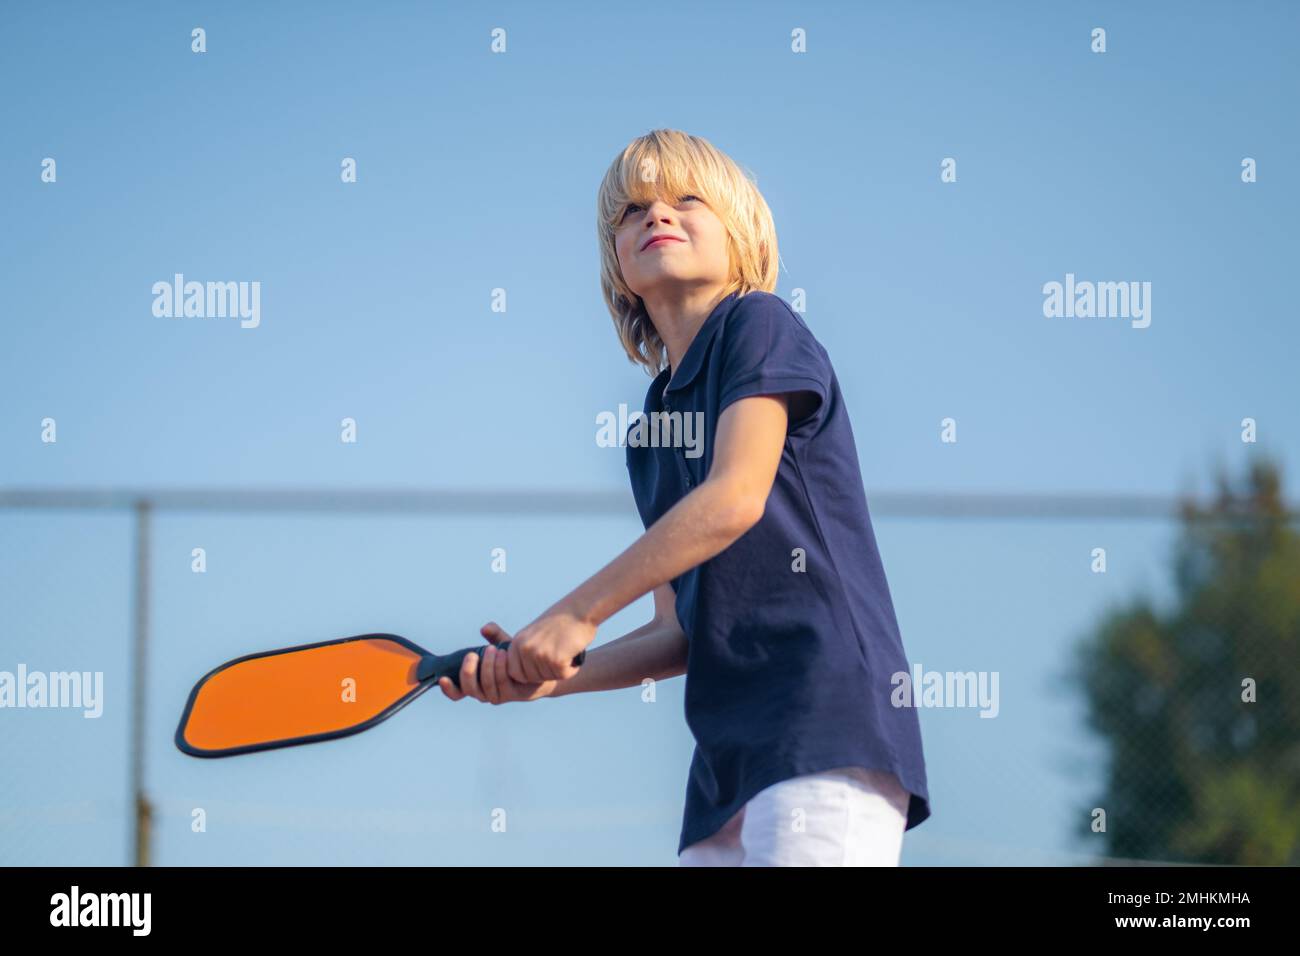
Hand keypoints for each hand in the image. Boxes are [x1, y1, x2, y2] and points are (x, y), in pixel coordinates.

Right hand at [436, 622, 555, 703]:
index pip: (457, 692)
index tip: (442, 678)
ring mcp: (498, 695)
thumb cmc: (517, 658)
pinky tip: (505, 656)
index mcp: (477, 682)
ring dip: (487, 668)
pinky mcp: (512, 694)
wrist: (542, 668)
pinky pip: (502, 685)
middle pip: (469, 689)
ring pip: (486, 686)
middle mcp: (484, 692)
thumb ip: (494, 636)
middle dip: (468, 671)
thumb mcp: (504, 644)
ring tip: (493, 650)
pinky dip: (501, 669)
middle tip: (473, 654)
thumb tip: (484, 628)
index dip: (448, 689)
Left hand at [506, 605, 594, 683]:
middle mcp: (526, 649)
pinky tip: (573, 655)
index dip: (529, 674)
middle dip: (546, 673)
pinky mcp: (557, 660)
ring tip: (567, 652)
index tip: (541, 667)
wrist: (579, 610)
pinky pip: (564, 675)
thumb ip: (526, 650)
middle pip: (532, 678)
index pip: (515, 673)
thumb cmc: (560, 622)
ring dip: (560, 670)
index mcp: (517, 642)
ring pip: (549, 677)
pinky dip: (572, 669)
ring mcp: (540, 654)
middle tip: (558, 658)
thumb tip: (521, 675)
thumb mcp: (534, 634)